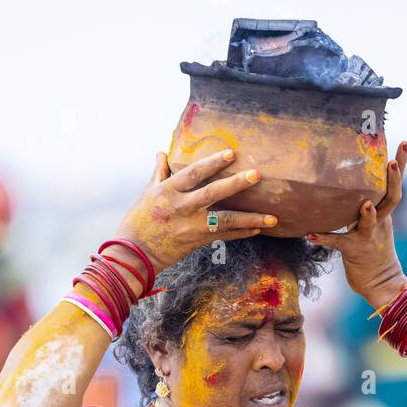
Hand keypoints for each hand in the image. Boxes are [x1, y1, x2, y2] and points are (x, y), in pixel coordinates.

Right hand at [114, 150, 278, 274]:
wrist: (134, 254)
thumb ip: (159, 172)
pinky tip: (258, 229)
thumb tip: (162, 152)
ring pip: (224, 220)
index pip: (194, 173)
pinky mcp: (197, 242)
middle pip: (212, 193)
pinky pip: (223, 236)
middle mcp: (182, 207)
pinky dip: (241, 233)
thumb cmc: (139, 221)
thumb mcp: (147, 193)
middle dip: (236, 184)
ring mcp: (191, 226)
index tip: (231, 154)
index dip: (213, 163)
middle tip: (257, 175)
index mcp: (169, 191)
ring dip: (250, 218)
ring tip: (272, 217)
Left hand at [306, 140, 406, 307]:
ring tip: (365, 204)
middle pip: (391, 198)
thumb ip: (368, 202)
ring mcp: (368, 236)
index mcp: (385, 212)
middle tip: (392, 161)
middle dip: (394, 180)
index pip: (394, 184)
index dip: (401, 163)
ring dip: (368, 214)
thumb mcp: (374, 222)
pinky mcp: (354, 250)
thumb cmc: (372, 248)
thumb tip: (353, 178)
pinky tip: (310, 234)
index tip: (403, 142)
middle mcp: (380, 221)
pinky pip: (338, 243)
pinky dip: (325, 238)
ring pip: (371, 222)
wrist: (379, 281)